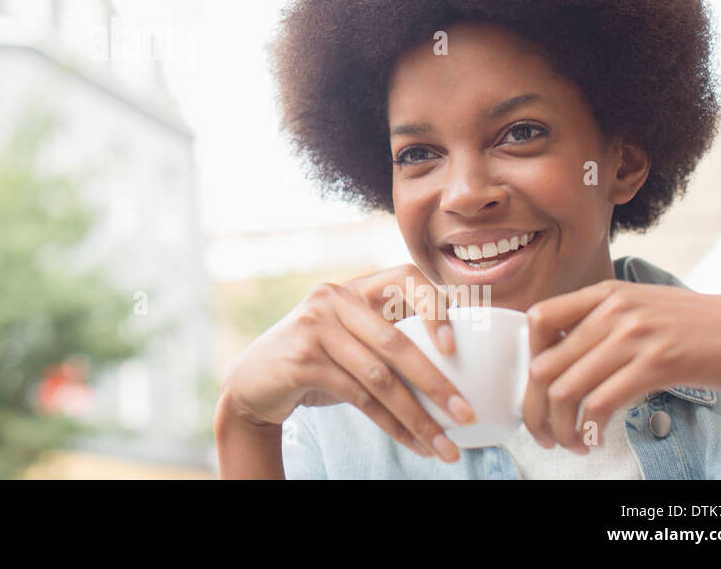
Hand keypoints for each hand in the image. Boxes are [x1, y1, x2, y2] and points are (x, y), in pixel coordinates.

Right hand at [218, 263, 477, 461]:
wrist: (254, 383)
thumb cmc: (317, 361)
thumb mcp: (350, 339)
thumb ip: (388, 337)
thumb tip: (456, 368)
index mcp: (353, 287)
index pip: (405, 276)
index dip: (435, 306)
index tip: (455, 346)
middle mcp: (333, 299)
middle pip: (396, 341)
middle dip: (437, 383)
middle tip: (466, 414)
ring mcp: (314, 328)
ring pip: (380, 377)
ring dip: (418, 416)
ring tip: (446, 445)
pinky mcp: (302, 360)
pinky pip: (359, 397)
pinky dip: (392, 425)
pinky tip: (414, 443)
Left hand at [523, 280, 720, 451]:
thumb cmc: (702, 330)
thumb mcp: (644, 310)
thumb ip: (605, 324)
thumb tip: (565, 358)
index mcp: (606, 294)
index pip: (538, 319)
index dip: (528, 359)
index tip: (537, 388)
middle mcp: (613, 310)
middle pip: (543, 365)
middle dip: (534, 409)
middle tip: (542, 433)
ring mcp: (634, 336)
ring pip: (565, 390)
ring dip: (559, 428)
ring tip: (570, 444)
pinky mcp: (656, 364)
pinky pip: (600, 403)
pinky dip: (589, 431)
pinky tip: (595, 441)